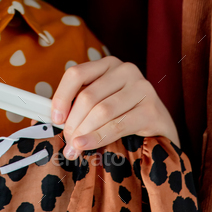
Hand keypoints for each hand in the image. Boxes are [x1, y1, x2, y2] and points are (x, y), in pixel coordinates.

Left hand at [50, 56, 179, 159]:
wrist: (161, 129)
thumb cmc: (124, 114)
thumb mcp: (101, 102)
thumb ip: (79, 105)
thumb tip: (50, 119)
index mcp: (108, 65)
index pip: (76, 74)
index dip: (61, 97)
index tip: (55, 118)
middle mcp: (126, 70)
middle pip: (88, 96)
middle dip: (73, 122)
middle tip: (67, 140)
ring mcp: (142, 88)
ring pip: (102, 111)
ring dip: (84, 132)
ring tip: (74, 147)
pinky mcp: (152, 109)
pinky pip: (118, 125)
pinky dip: (99, 137)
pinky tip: (86, 145)